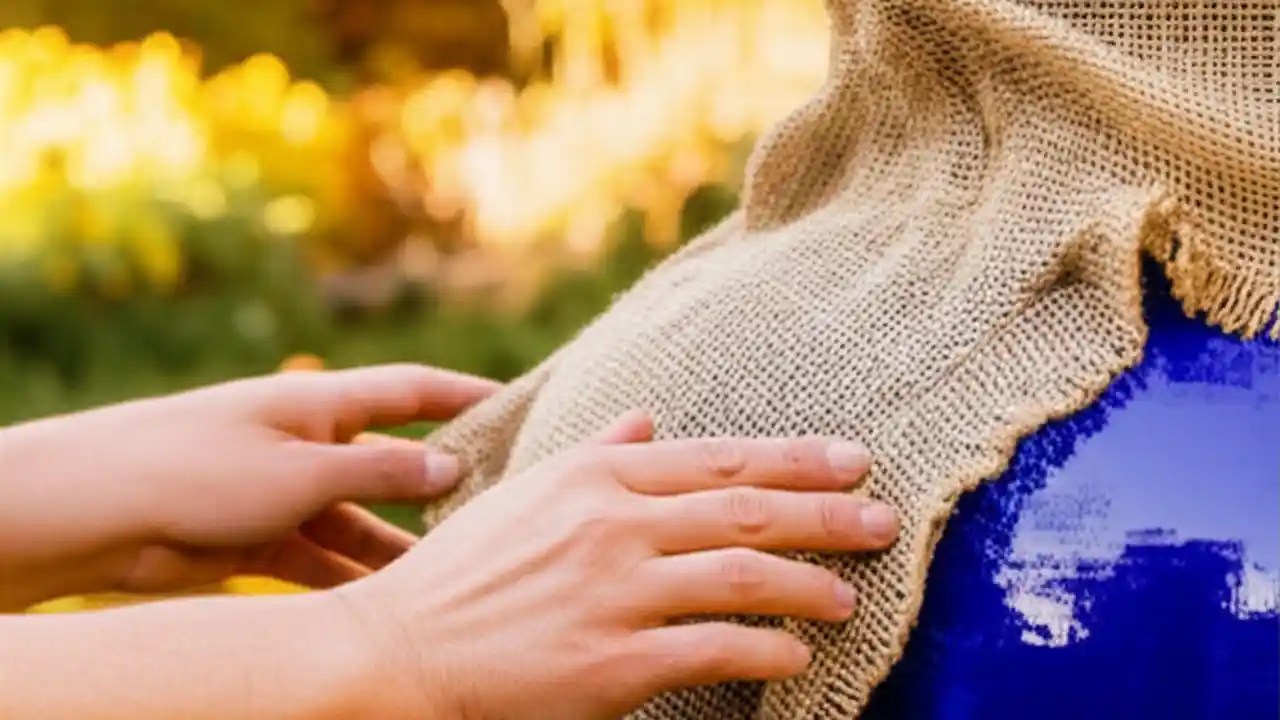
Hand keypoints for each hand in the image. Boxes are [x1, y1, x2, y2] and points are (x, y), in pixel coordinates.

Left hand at [0, 364, 498, 609]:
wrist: (94, 512)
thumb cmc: (197, 467)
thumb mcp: (303, 469)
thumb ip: (383, 473)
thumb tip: (454, 467)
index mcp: (322, 404)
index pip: (413, 392)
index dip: (468, 397)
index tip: (522, 406)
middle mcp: (309, 442)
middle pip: (393, 464)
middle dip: (444, 488)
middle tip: (502, 510)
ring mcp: (285, 489)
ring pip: (362, 521)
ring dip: (402, 548)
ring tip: (456, 577)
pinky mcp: (260, 535)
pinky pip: (323, 556)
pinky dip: (354, 576)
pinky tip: (391, 602)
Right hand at [330, 411, 899, 719]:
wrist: (401, 650)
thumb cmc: (465, 571)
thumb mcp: (527, 494)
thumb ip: (596, 454)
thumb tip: (646, 419)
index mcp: (597, 475)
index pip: (721, 459)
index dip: (796, 459)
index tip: (852, 461)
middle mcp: (615, 523)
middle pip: (750, 509)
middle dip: (829, 512)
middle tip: (885, 520)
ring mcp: (617, 591)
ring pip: (746, 575)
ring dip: (811, 585)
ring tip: (850, 596)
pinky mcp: (616, 661)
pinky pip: (717, 649)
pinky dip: (768, 651)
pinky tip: (797, 656)